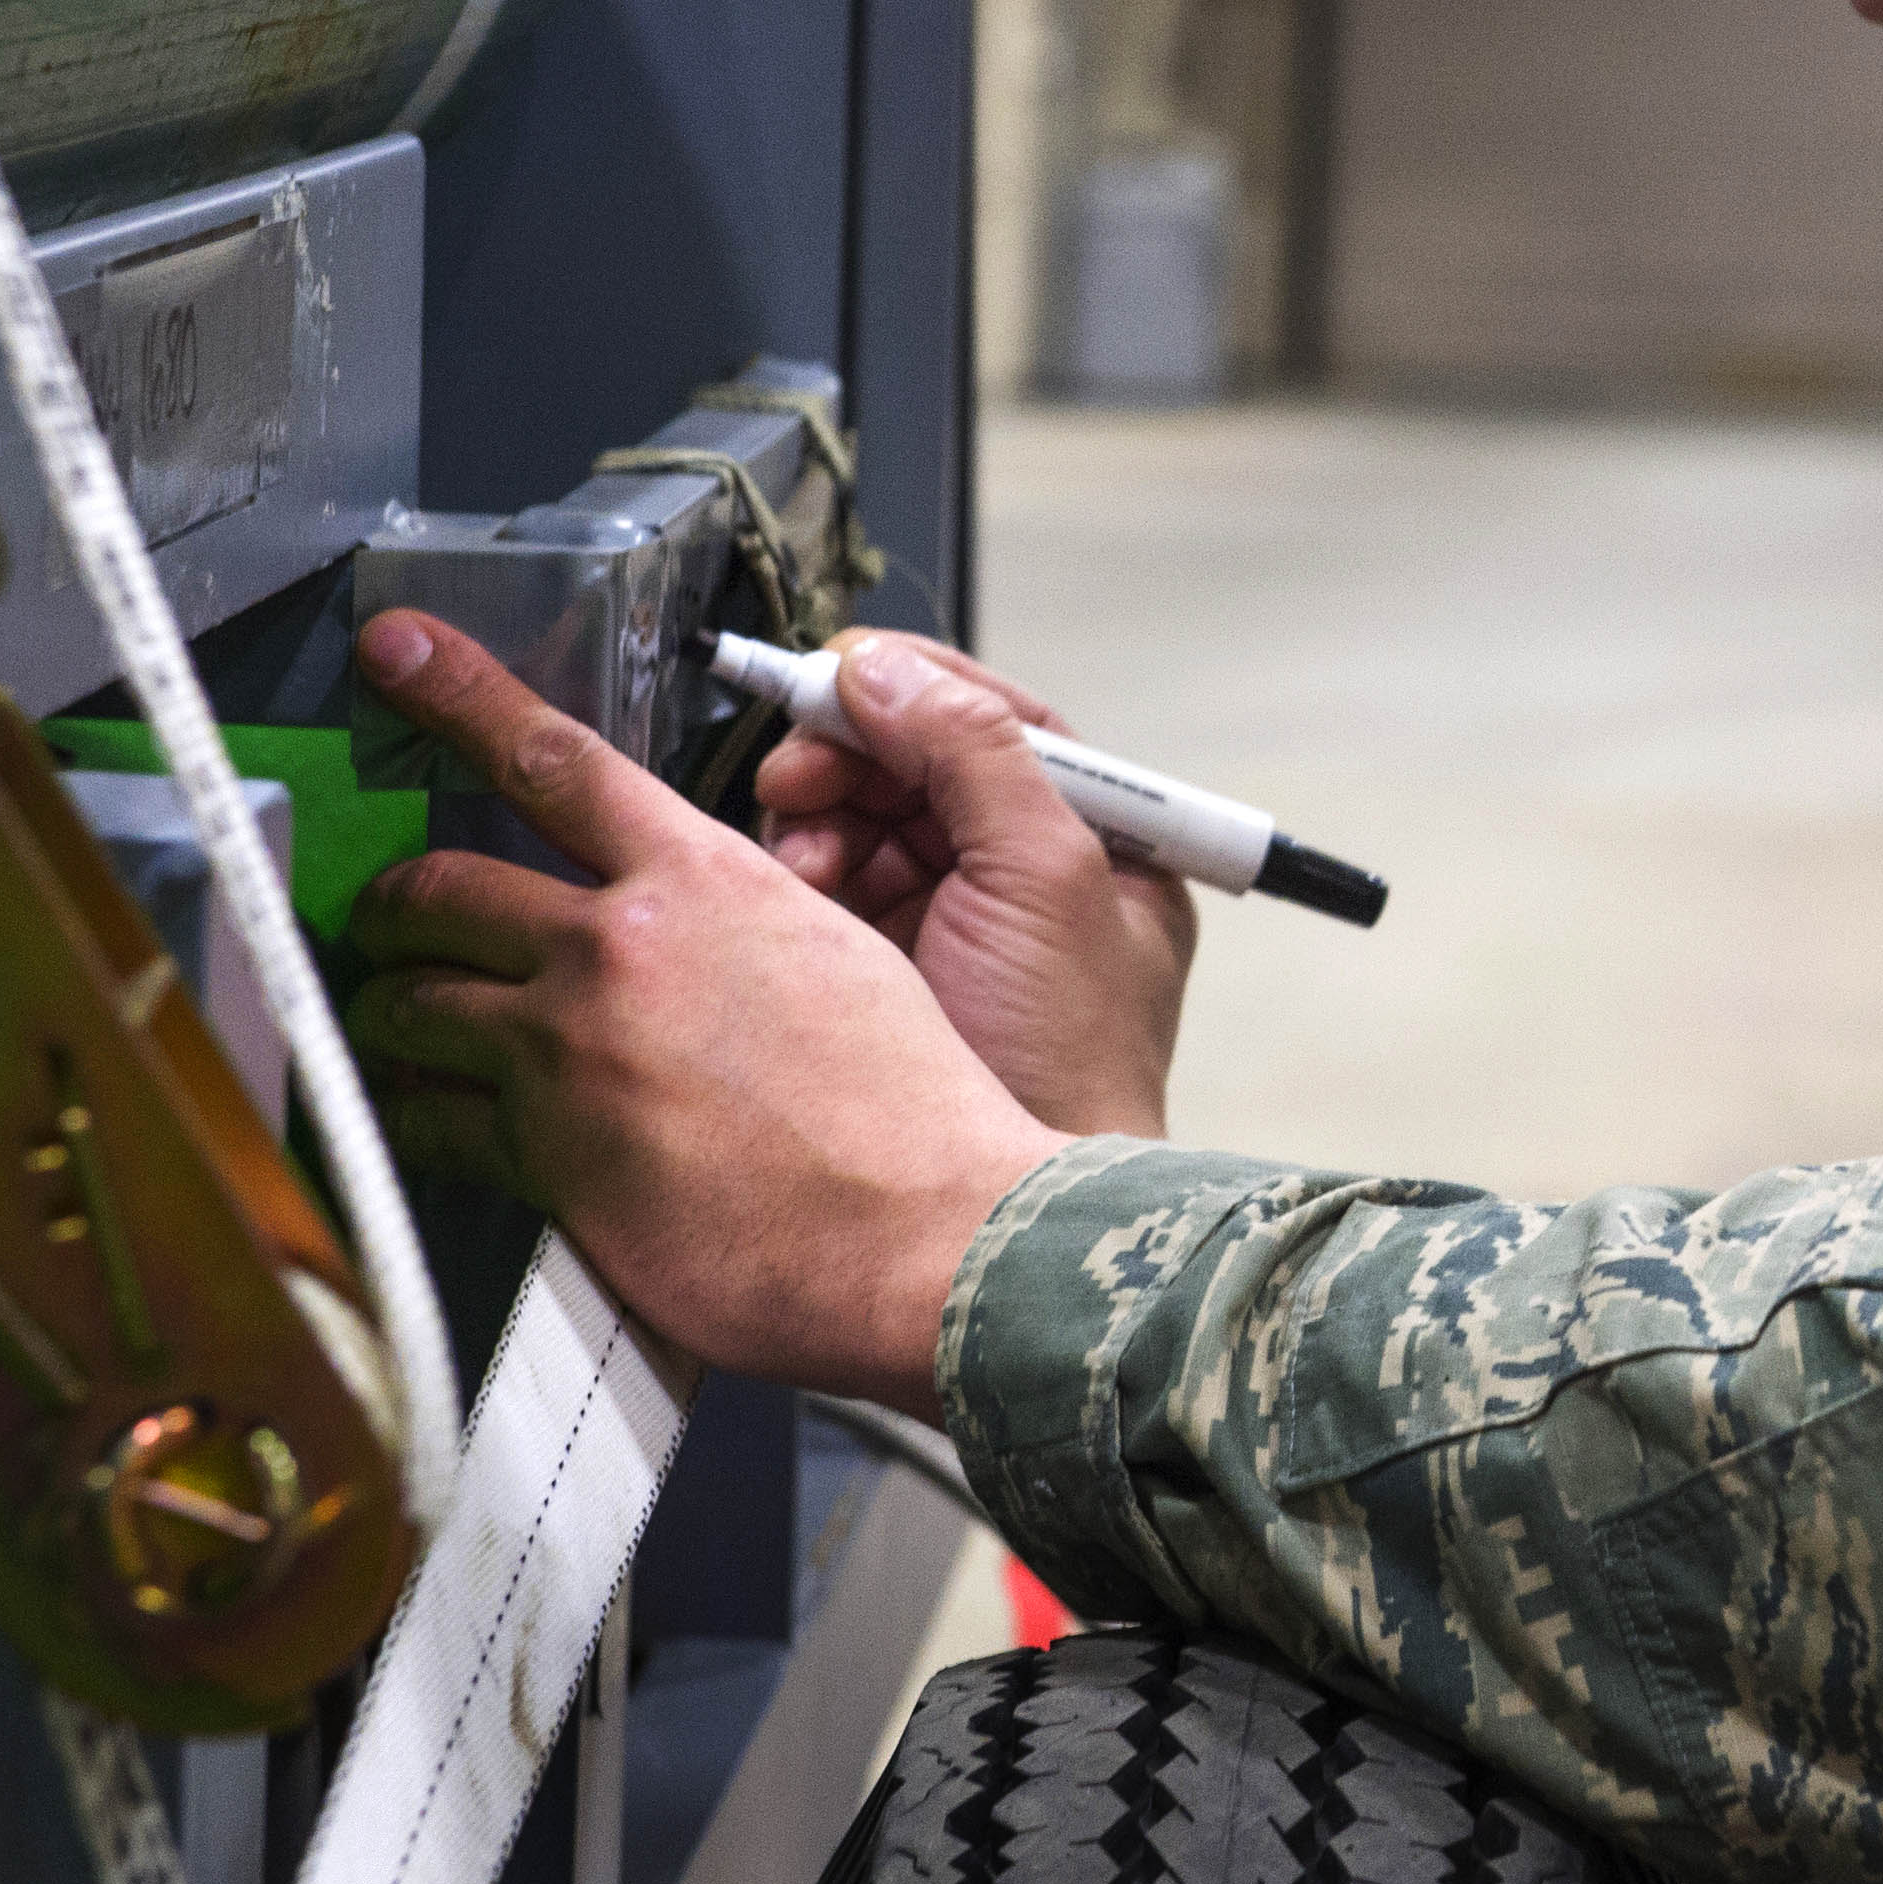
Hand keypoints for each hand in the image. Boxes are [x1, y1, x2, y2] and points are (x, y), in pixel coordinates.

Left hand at [341, 610, 1060, 1409]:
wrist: (929, 1232)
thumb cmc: (908, 1108)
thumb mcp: (835, 954)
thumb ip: (731, 922)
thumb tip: (678, 928)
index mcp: (701, 880)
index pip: (552, 757)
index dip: (457, 691)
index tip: (395, 651)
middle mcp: (621, 948)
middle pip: (442, 887)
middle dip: (393, 905)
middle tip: (385, 918)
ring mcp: (572, 1053)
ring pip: (412, 1004)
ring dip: (387, 1009)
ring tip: (387, 1024)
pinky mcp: (546, 1157)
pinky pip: (427, 1122)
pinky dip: (409, 1117)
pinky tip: (415, 1121)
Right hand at [751, 631, 1197, 1142]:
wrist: (1018, 1215)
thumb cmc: (1068, 1058)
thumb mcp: (1048, 877)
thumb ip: (977, 753)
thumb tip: (889, 668)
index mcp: (1095, 833)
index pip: (995, 717)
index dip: (912, 689)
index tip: (838, 678)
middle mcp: (1022, 869)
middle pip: (914, 759)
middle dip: (849, 756)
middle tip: (798, 775)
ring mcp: (950, 921)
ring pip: (861, 817)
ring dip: (817, 818)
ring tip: (802, 854)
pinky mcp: (883, 970)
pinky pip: (827, 888)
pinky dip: (798, 876)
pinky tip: (787, 895)